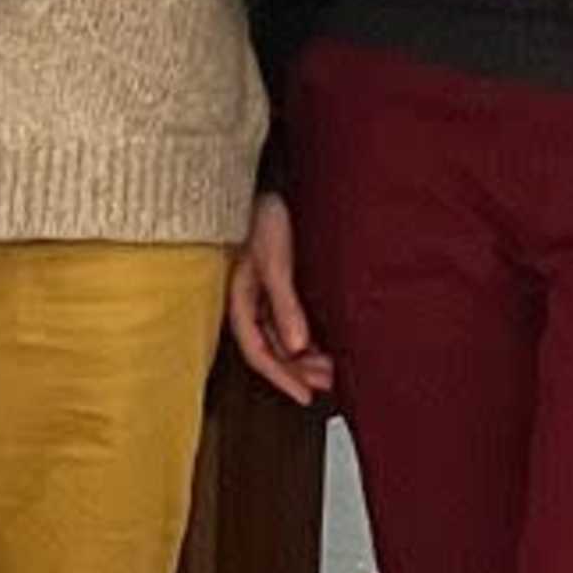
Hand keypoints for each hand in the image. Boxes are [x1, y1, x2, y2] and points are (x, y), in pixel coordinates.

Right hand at [226, 193, 331, 403]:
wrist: (270, 177)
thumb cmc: (263, 212)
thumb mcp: (275, 262)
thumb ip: (285, 304)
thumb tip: (299, 347)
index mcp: (239, 298)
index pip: (258, 351)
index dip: (282, 377)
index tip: (307, 395)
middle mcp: (249, 299)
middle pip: (271, 348)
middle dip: (298, 370)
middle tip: (329, 381)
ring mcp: (262, 290)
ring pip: (282, 334)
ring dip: (305, 354)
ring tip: (334, 365)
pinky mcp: (277, 278)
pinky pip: (290, 317)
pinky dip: (307, 332)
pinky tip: (325, 338)